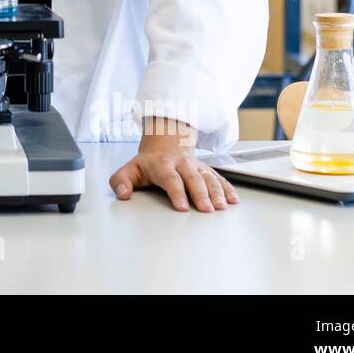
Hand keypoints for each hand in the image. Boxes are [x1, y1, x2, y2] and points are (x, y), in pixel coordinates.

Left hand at [108, 118, 238, 211]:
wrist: (164, 142)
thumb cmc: (147, 163)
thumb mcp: (128, 170)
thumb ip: (120, 182)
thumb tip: (122, 195)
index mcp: (161, 165)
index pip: (170, 178)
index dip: (176, 192)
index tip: (182, 207)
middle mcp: (181, 164)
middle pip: (192, 178)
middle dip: (200, 194)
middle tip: (207, 209)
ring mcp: (195, 166)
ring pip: (208, 177)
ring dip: (216, 192)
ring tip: (222, 206)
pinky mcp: (205, 169)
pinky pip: (218, 178)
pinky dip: (227, 188)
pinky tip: (233, 199)